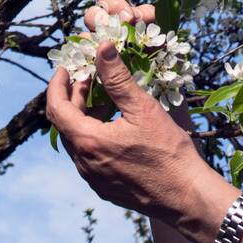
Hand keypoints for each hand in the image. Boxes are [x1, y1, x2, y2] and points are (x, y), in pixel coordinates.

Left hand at [45, 0, 234, 238]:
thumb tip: (102, 47)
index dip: (57, 83)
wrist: (186, 196)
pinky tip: (115, 125)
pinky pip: (89, 156)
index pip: (56, 108)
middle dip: (73, 96)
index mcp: (87, 141)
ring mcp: (93, 178)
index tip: (66, 66)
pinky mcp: (105, 187)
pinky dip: (94, 134)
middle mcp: (83, 163)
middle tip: (90, 75)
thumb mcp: (141, 108)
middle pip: (65, 124)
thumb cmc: (167, 150)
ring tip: (105, 96)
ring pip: (78, 140)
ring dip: (84, 116)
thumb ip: (117, 78)